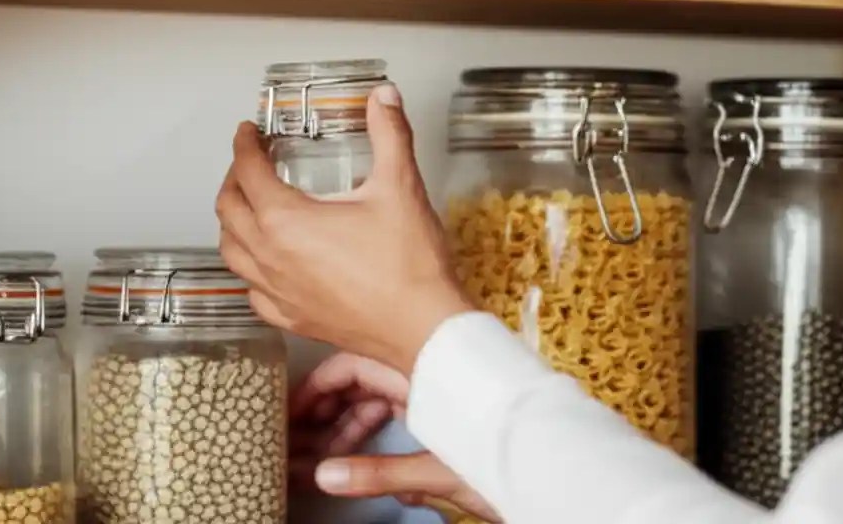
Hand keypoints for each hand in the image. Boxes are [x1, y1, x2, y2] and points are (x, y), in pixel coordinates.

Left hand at [215, 82, 473, 373]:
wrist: (423, 328)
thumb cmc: (409, 265)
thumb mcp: (400, 186)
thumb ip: (389, 134)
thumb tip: (383, 97)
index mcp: (286, 221)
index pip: (248, 172)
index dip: (245, 146)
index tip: (250, 133)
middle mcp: (271, 258)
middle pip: (229, 211)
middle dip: (233, 179)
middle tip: (249, 163)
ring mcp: (278, 292)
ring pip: (232, 252)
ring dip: (233, 223)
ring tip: (249, 207)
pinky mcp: (292, 319)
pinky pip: (252, 290)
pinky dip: (249, 268)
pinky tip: (267, 263)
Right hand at [291, 353, 499, 521]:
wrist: (553, 469)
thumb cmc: (508, 455)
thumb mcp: (437, 471)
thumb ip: (378, 474)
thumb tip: (327, 477)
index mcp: (418, 372)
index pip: (351, 366)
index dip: (315, 388)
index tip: (289, 408)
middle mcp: (422, 377)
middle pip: (357, 385)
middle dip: (323, 413)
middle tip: (291, 439)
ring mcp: (432, 397)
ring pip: (373, 405)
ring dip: (341, 431)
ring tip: (309, 458)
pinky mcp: (442, 419)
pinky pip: (393, 421)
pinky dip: (367, 442)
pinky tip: (348, 467)